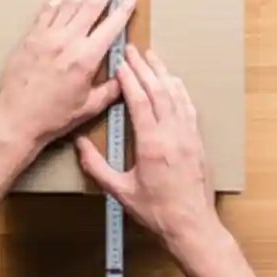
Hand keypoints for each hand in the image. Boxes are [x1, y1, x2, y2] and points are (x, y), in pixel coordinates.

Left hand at [0, 0, 136, 159]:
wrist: (17, 120)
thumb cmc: (53, 118)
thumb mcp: (89, 107)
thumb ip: (111, 89)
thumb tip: (125, 76)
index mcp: (85, 59)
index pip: (110, 26)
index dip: (123, 9)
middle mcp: (67, 42)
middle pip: (92, 4)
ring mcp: (47, 36)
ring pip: (70, 1)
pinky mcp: (31, 37)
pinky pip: (48, 9)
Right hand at [76, 46, 222, 253]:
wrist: (191, 225)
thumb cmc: (156, 212)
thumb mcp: (120, 192)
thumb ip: (96, 167)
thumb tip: (79, 146)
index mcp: (153, 145)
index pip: (140, 101)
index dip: (129, 79)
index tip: (120, 63)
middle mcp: (173, 135)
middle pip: (159, 91)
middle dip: (144, 68)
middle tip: (132, 51)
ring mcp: (188, 136)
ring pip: (176, 94)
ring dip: (163, 73)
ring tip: (152, 56)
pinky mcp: (197, 140)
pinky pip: (188, 106)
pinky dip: (179, 89)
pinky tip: (173, 80)